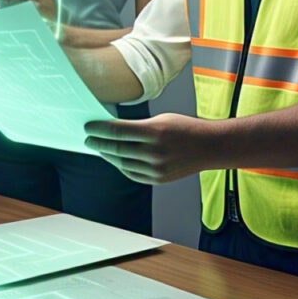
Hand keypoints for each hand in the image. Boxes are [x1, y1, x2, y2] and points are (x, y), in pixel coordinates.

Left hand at [84, 113, 211, 183]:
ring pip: (122, 162)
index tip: (88, 127)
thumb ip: (136, 126)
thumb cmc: (184, 128)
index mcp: (154, 132)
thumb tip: (111, 128)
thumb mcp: (160, 119)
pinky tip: (114, 158)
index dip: (99, 129)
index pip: (117, 130)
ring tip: (99, 147)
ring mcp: (156, 168)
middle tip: (88, 138)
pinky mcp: (158, 179)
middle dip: (98, 143)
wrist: (210, 147)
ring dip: (107, 155)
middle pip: (117, 148)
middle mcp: (154, 152)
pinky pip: (131, 173)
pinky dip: (119, 166)